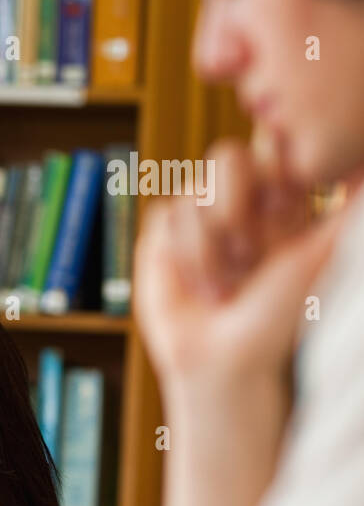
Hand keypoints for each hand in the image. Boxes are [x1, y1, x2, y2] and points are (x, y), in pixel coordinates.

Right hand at [133, 132, 346, 389]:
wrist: (223, 358)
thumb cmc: (277, 315)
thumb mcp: (320, 252)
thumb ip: (345, 209)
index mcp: (281, 199)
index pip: (271, 146)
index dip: (270, 178)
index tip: (281, 219)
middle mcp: (238, 201)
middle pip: (226, 156)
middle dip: (235, 210)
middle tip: (248, 258)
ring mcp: (197, 216)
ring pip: (193, 193)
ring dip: (209, 249)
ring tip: (223, 288)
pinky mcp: (162, 234)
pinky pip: (166, 215)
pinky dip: (183, 255)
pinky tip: (195, 285)